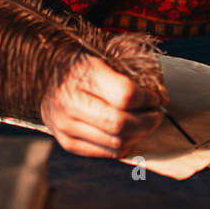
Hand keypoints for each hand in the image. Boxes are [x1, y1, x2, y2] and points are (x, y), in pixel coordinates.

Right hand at [40, 55, 165, 157]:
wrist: (47, 72)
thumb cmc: (85, 63)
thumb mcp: (108, 54)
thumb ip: (137, 73)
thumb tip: (162, 98)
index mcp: (82, 73)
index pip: (126, 95)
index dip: (148, 99)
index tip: (156, 97)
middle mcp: (69, 101)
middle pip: (121, 123)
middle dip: (148, 121)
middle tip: (156, 113)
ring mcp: (65, 124)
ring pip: (116, 143)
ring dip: (140, 135)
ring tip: (145, 123)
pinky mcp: (66, 142)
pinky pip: (106, 153)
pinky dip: (125, 146)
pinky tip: (131, 134)